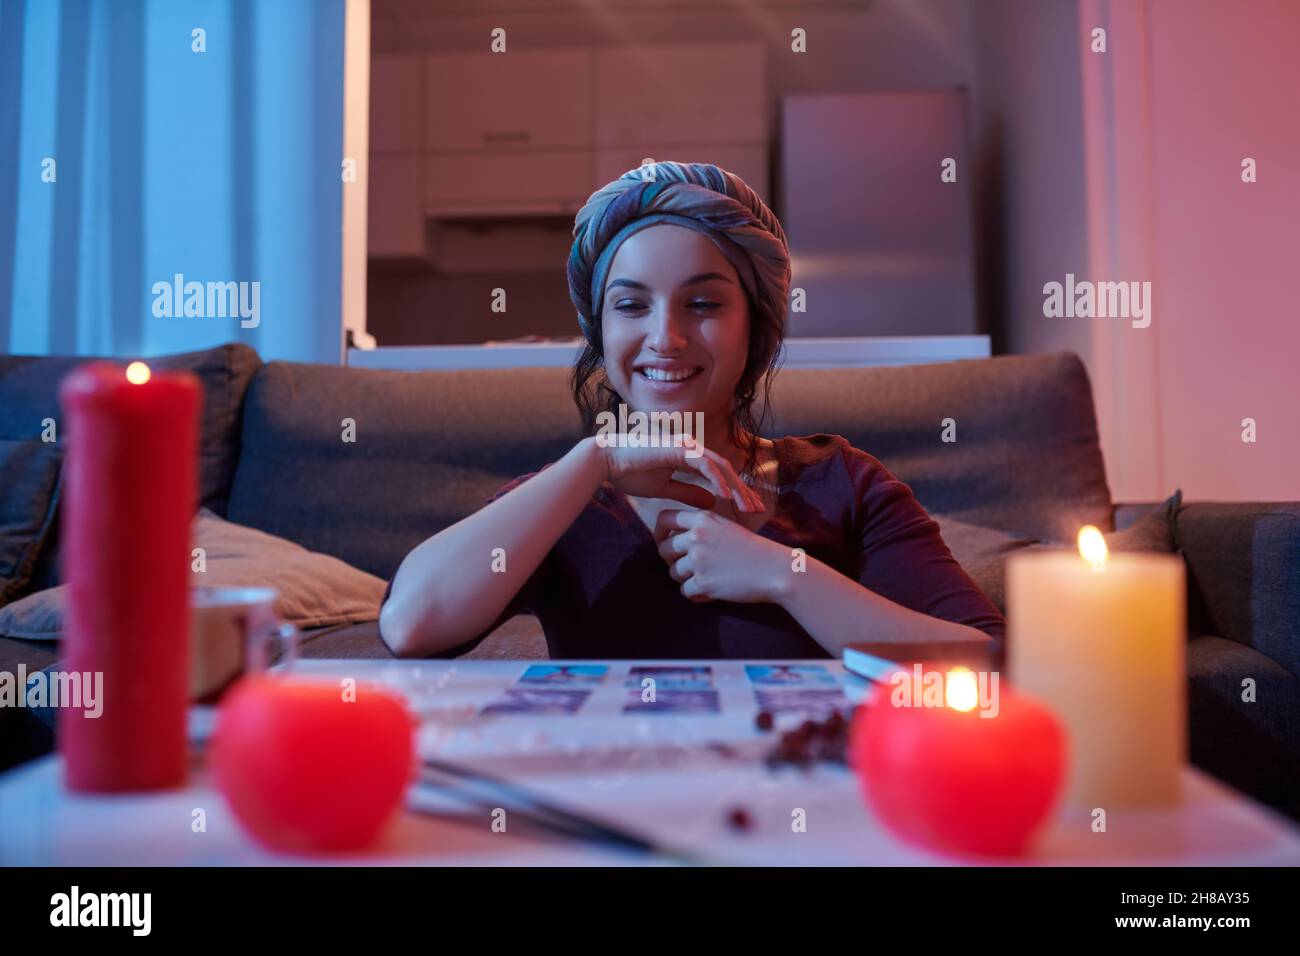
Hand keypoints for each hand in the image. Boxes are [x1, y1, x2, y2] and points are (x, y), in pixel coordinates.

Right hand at [595, 435, 762, 512]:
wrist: (606, 461)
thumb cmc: (630, 473)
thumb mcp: (664, 489)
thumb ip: (687, 494)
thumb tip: (711, 503)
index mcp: (689, 459)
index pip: (720, 475)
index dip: (736, 492)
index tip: (747, 510)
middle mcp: (691, 450)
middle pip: (726, 471)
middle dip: (743, 490)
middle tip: (757, 510)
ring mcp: (686, 447)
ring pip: (720, 467)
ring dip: (735, 487)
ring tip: (746, 506)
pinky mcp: (678, 449)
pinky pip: (704, 465)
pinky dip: (716, 480)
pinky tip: (725, 496)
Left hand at [654, 508, 789, 603]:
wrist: (775, 569)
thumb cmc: (753, 550)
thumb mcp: (726, 527)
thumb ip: (701, 528)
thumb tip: (674, 540)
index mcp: (702, 519)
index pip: (664, 519)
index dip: (659, 532)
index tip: (664, 542)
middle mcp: (696, 537)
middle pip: (664, 549)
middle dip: (671, 560)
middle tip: (688, 568)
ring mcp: (698, 560)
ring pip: (674, 572)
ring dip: (686, 579)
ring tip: (706, 580)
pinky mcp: (703, 582)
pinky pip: (686, 591)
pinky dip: (696, 594)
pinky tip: (711, 592)